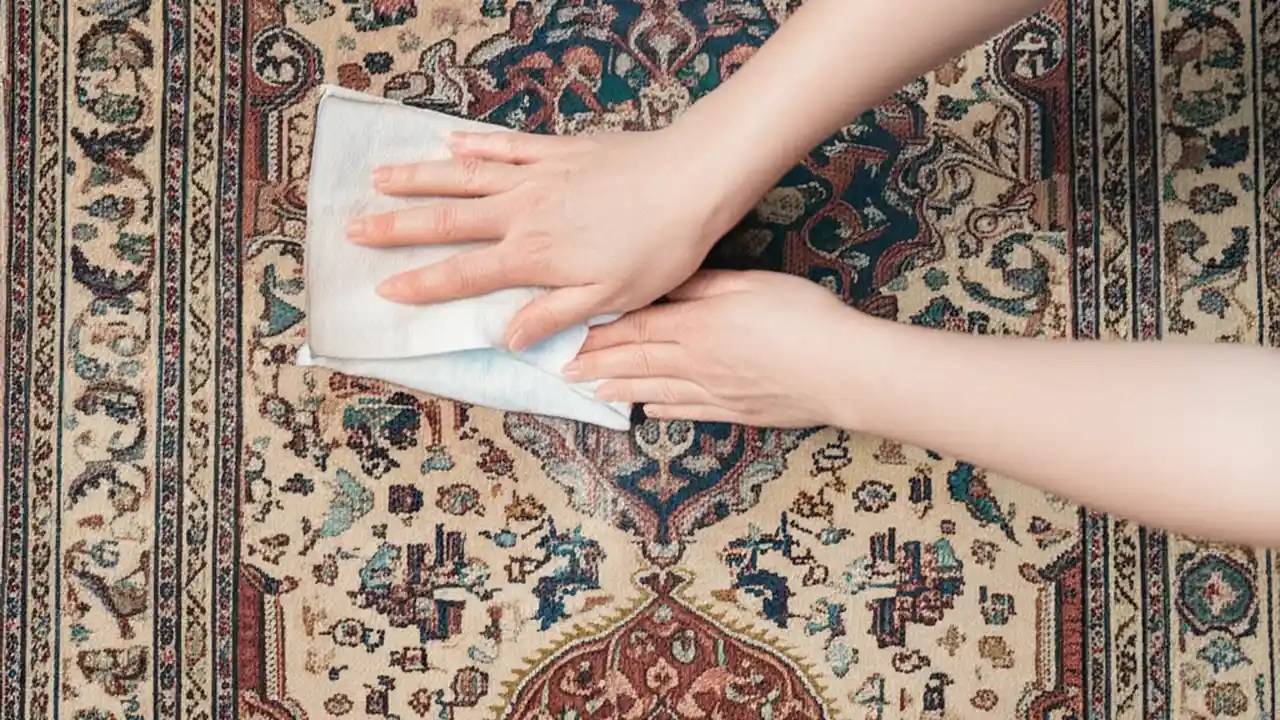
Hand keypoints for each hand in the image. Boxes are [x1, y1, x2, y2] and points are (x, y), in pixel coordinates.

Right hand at [346, 128, 746, 350]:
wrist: (692, 180)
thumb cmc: (659, 248)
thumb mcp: (610, 299)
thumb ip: (553, 316)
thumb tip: (505, 338)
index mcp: (533, 257)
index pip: (462, 274)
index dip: (419, 284)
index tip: (383, 288)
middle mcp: (522, 213)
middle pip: (446, 222)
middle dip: (395, 226)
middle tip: (352, 227)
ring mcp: (536, 176)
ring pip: (464, 178)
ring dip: (418, 179)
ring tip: (378, 177)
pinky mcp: (557, 149)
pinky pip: (504, 145)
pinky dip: (473, 144)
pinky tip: (447, 142)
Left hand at [564, 270, 870, 427]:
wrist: (842, 371)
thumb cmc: (804, 318)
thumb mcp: (749, 284)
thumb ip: (703, 285)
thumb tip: (665, 281)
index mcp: (697, 326)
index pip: (635, 330)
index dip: (600, 334)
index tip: (571, 336)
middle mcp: (697, 363)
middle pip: (637, 362)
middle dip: (597, 365)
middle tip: (565, 370)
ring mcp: (716, 391)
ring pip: (656, 390)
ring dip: (621, 390)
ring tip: (593, 392)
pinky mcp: (737, 411)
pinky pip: (690, 411)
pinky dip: (664, 409)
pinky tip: (649, 410)